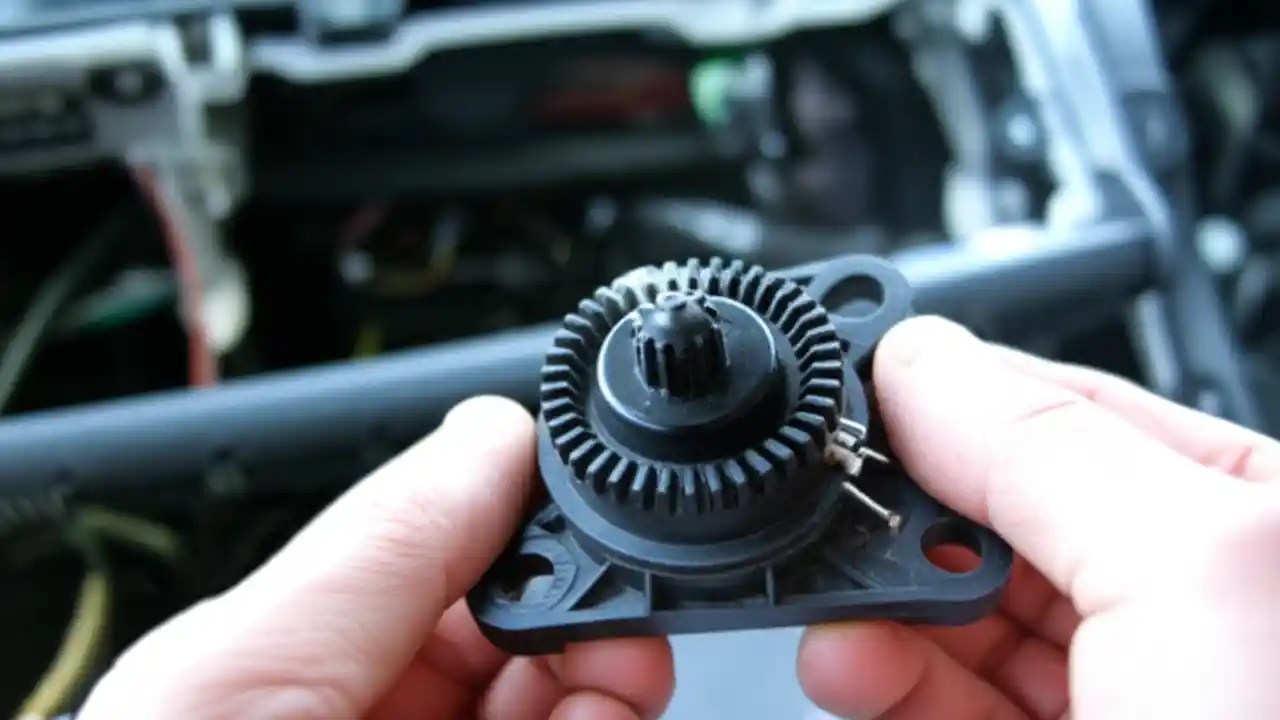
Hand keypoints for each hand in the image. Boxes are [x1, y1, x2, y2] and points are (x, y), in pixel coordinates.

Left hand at [79, 397, 673, 719]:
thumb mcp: (242, 673)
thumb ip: (371, 551)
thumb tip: (492, 432)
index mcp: (300, 661)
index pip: (444, 558)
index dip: (533, 529)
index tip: (599, 531)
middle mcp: (377, 709)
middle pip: (524, 635)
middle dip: (594, 614)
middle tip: (628, 633)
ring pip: (571, 700)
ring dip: (616, 681)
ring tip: (623, 682)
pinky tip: (607, 717)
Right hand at [798, 317, 1279, 718]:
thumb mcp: (1194, 575)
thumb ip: (1048, 449)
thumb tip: (919, 359)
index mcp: (1257, 520)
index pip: (1080, 415)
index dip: (957, 396)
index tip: (853, 388)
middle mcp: (1188, 604)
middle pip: (1001, 513)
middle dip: (904, 507)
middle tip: (835, 500)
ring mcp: (1121, 689)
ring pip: (958, 610)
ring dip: (872, 597)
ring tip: (824, 592)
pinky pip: (938, 695)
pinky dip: (878, 673)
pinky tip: (848, 660)